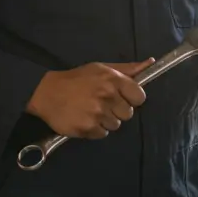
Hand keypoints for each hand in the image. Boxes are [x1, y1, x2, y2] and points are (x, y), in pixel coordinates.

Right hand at [26, 59, 152, 138]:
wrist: (47, 92)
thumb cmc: (77, 79)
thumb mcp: (101, 68)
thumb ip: (127, 69)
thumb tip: (150, 62)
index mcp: (113, 80)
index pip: (140, 97)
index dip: (132, 99)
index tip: (123, 98)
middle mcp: (108, 97)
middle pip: (128, 114)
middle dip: (117, 110)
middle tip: (102, 103)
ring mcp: (98, 114)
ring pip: (116, 125)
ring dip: (106, 120)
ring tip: (91, 110)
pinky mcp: (88, 129)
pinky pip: (102, 134)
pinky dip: (95, 129)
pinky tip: (84, 118)